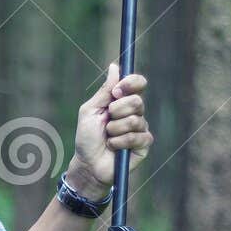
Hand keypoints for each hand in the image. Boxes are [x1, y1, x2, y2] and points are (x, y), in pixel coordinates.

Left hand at [70, 62, 151, 197]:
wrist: (88, 164)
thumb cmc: (87, 138)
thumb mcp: (90, 111)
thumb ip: (104, 90)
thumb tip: (115, 66)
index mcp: (122, 101)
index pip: (138, 83)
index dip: (131, 83)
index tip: (117, 92)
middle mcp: (134, 113)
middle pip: (137, 101)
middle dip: (117, 111)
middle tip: (107, 120)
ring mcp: (140, 128)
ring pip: (135, 120)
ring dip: (115, 130)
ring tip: (108, 137)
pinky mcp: (144, 144)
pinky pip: (137, 137)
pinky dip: (120, 142)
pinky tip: (114, 147)